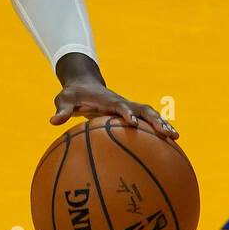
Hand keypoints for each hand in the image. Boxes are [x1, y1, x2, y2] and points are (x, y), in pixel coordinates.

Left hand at [50, 80, 178, 140]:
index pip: (120, 106)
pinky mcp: (129, 114)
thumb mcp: (64, 100)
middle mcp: (122, 103)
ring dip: (162, 124)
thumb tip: (53, 121)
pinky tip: (167, 144)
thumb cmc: (73, 95)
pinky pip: (146, 121)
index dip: (126, 113)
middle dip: (156, 120)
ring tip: (175, 138)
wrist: (83, 84)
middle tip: (168, 133)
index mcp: (108, 100)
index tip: (132, 124)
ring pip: (149, 114)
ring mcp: (128, 108)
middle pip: (143, 110)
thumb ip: (62, 110)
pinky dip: (156, 130)